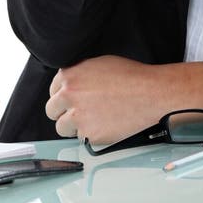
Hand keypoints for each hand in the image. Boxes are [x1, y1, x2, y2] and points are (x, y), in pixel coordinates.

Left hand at [45, 56, 202, 145]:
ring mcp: (78, 117)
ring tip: (93, 119)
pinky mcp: (90, 135)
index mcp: (70, 76)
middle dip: (63, 112)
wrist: (150, 92)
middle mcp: (69, 96)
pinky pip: (82, 138)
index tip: (70, 100)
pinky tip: (105, 123)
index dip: (63, 96)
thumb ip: (78, 74)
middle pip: (52, 111)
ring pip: (63, 128)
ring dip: (74, 126)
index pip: (52, 90)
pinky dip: (91, 134)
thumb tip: (70, 84)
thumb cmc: (130, 76)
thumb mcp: (99, 64)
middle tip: (78, 112)